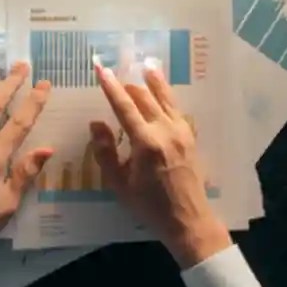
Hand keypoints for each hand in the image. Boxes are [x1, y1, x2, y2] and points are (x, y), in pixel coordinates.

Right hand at [90, 63, 231, 268]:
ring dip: (153, 83)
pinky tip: (163, 91)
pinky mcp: (190, 136)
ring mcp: (181, 132)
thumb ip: (106, 152)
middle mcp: (166, 131)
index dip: (111, 87)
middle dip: (128, 85)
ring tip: (145, 67)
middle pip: (145, 98)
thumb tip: (96, 123)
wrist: (188, 219)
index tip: (101, 69)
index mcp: (146, 143)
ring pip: (165, 98)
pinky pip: (176, 109)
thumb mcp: (119, 184)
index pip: (125, 107)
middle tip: (115, 73)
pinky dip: (167, 96)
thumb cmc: (149, 205)